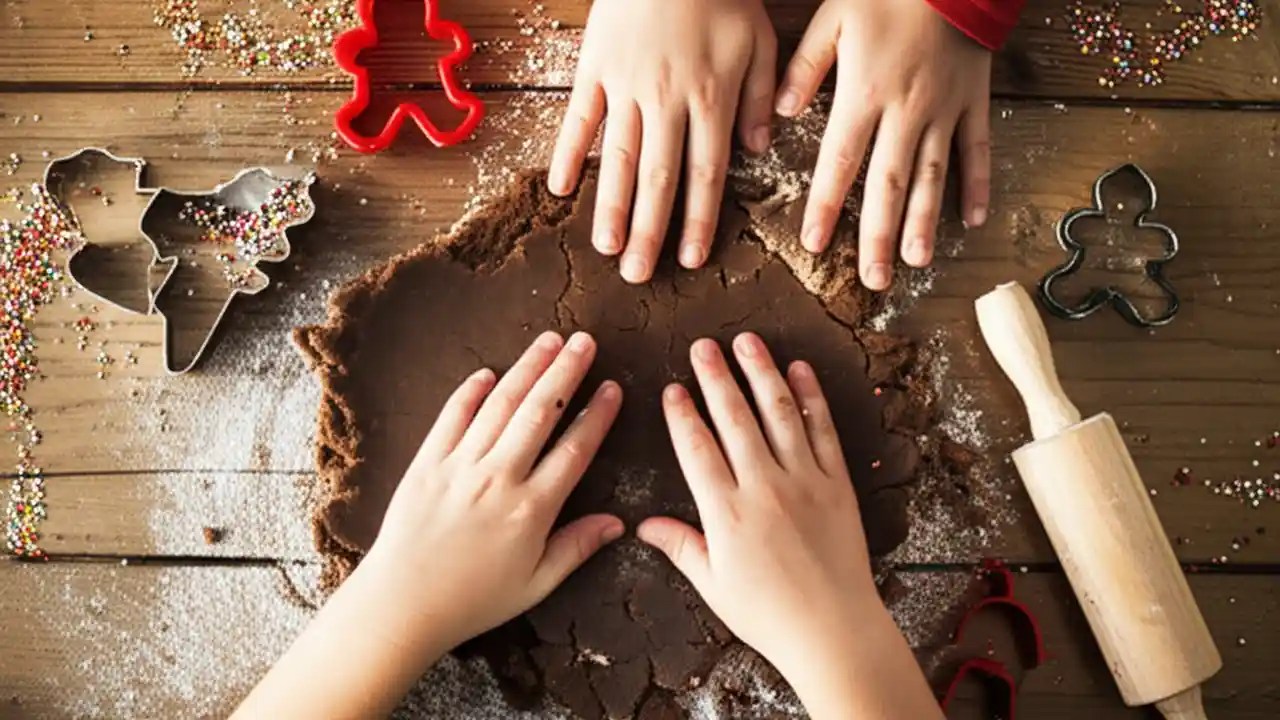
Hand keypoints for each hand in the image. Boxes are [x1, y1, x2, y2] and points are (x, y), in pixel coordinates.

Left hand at [236, 332, 623, 718]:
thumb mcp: (536, 583)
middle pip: (541, 412)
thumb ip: (577, 547)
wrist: (402, 604)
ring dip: (527, 368)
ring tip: (549, 341)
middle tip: (585, 342)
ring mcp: (460, 466)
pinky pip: (452, 417)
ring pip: (500, 404)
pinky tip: (488, 372)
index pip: (575, 450)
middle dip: (566, 371)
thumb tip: (617, 523)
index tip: (613, 389)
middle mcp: (498, 479)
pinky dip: (470, 392)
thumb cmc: (473, 600)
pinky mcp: (427, 463)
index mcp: (532, 510)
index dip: (598, 416)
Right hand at [548, 0, 776, 283]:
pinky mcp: (593, 67)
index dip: (699, 221)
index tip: (692, 259)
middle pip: (656, 178)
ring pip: (616, 158)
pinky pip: (578, 118)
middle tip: (638, 275)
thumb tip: (759, 150)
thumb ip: (761, 97)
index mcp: (711, 98)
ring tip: (605, 248)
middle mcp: (666, 101)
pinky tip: (559, 188)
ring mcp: (625, 85)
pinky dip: (567, 153)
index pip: (705, 174)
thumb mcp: (758, 40)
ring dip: (610, 207)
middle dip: (648, 231)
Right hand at [639, 333, 942, 718]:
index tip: (673, 387)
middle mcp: (763, 488)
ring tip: (747, 342)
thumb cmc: (768, 614)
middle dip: (716, 377)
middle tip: (704, 346)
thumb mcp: (713, 585)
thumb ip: (680, 546)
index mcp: (726, 513)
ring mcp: (803, 481)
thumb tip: (643, 525)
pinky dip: (811, 397)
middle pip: (734, 419)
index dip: (682, 414)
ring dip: (761, 373)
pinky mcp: (836, 483)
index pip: (696, 448)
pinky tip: (800, 370)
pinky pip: (822, 430)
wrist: (833, 629)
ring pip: (778, 413)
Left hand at [777, 0, 991, 289]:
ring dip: (925, 222)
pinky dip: (976, 185)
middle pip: (890, 184)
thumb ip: (806, 67)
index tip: (816, 245)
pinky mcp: (974, 100)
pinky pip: (977, 149)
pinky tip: (972, 220)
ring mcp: (945, 109)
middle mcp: (906, 110)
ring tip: (917, 262)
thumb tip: (779, 114)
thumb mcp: (834, 16)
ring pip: (933, 176)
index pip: (841, 162)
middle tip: (874, 278)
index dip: (827, 206)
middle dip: (880, 235)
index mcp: (865, 93)